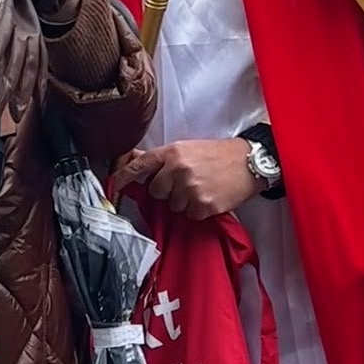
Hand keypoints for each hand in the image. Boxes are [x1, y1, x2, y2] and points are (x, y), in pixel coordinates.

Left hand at [116, 139, 260, 219]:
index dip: (124, 176)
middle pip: (155, 191)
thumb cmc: (218, 154)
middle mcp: (178, 170)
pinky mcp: (203, 206)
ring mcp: (191, 189)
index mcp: (173, 152)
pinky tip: (208, 196)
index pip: (140, 165)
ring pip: (172, 206)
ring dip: (183, 201)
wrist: (249, 162)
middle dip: (166, 190)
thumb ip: (162, 157)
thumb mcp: (187, 148)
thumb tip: (135, 157)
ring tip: (200, 187)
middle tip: (184, 182)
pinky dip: (196, 210)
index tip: (114, 184)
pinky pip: (189, 215)